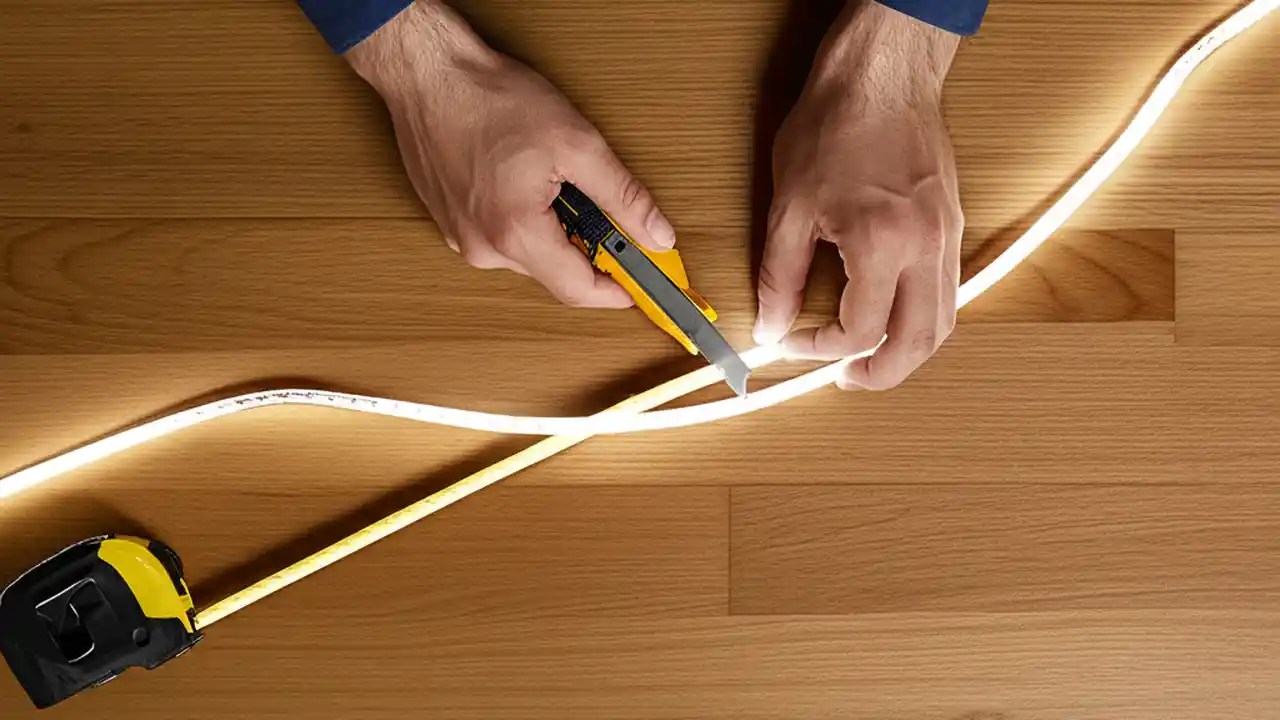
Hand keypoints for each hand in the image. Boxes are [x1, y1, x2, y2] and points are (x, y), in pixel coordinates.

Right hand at [346, 1, 675, 307]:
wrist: (428, 73)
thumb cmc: (490, 98)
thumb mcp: (577, 144)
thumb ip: (623, 197)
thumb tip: (657, 235)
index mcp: (515, 233)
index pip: (577, 290)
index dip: (616, 290)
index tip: (640, 283)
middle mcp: (483, 247)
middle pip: (554, 272)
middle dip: (585, 247)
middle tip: (603, 209)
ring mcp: (461, 238)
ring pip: (528, 255)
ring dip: (553, 230)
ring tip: (552, 179)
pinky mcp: (451, 225)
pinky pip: (501, 238)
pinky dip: (525, 220)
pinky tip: (524, 180)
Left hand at [755, 1, 963, 389]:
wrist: (884, 75)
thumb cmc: (837, 124)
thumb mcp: (789, 204)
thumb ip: (778, 275)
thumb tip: (771, 326)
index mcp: (882, 244)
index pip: (860, 330)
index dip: (822, 349)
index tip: (794, 341)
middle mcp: (927, 248)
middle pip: (917, 343)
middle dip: (881, 374)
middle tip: (845, 380)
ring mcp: (948, 238)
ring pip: (944, 322)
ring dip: (909, 353)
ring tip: (869, 360)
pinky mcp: (954, 226)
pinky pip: (948, 292)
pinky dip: (923, 319)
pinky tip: (892, 317)